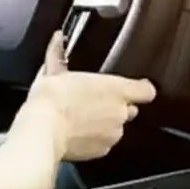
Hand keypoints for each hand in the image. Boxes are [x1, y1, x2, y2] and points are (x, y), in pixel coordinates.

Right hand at [15, 32, 155, 160]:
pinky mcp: (103, 150)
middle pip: (130, 109)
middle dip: (116, 107)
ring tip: (82, 119)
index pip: (147, 91)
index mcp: (116, 88)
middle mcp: (120, 111)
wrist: (42, 132)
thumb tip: (57, 38)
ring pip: (116, 127)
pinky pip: (104, 143)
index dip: (140, 90)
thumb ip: (59, 55)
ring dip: (105, 124)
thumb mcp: (53, 72)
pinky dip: (95, 140)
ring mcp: (113, 133)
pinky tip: (77, 133)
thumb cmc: (50, 101)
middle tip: (94, 103)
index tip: (133, 89)